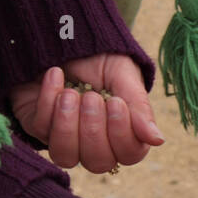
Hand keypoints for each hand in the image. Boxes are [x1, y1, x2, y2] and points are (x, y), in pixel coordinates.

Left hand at [10, 54, 164, 172]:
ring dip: (68, 125)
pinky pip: (41, 129)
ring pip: (66, 156)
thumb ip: (139, 108)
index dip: (121, 134)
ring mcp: (66, 139)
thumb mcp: (123, 75)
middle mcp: (96, 143)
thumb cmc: (99, 58)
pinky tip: (55, 76)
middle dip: (93, 129)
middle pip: (98, 162)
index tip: (115, 102)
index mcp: (123, 132)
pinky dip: (48, 101)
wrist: (64, 35)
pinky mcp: (39, 127)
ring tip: (70, 94)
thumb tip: (158, 141)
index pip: (129, 154)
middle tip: (91, 96)